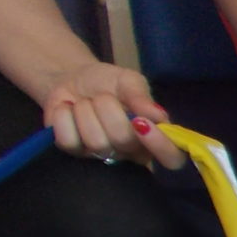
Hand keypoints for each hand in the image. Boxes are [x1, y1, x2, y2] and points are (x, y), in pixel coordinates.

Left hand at [40, 60, 184, 168]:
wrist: (71, 78)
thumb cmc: (107, 82)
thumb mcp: (128, 80)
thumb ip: (142, 97)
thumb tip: (158, 116)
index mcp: (153, 137)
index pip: (172, 158)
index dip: (160, 145)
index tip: (141, 122)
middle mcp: (130, 152)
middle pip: (125, 142)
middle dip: (109, 110)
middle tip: (103, 97)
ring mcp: (100, 154)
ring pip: (96, 142)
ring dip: (86, 111)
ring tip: (86, 103)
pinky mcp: (73, 150)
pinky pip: (69, 140)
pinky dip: (65, 116)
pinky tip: (68, 110)